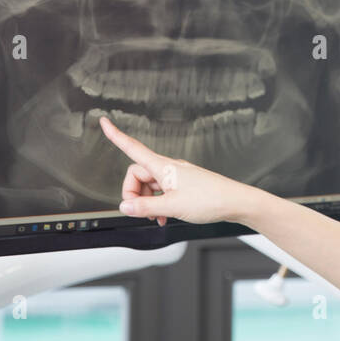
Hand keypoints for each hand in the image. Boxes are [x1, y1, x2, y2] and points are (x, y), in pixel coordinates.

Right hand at [98, 116, 253, 225]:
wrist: (235, 202)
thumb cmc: (210, 199)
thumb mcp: (172, 207)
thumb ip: (145, 207)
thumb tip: (125, 206)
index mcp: (164, 167)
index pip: (133, 148)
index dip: (116, 136)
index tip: (104, 123)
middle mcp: (169, 168)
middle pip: (138, 174)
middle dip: (134, 194)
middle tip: (141, 212)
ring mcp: (177, 176)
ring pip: (150, 185)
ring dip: (147, 202)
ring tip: (157, 218)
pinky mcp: (185, 184)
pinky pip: (162, 191)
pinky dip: (159, 204)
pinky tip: (165, 216)